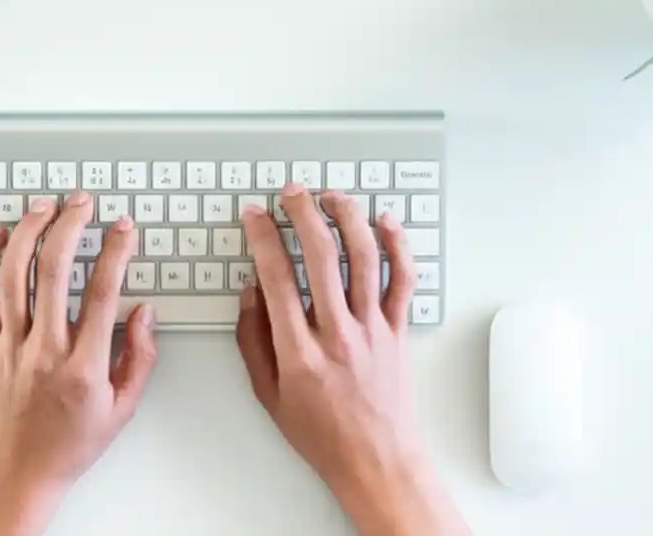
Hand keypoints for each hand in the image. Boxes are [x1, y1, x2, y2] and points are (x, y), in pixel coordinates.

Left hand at [0, 192, 157, 535]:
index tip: (124, 228)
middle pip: (55, 272)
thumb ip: (140, 358)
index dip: (116, 252)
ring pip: (14, 277)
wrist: (17, 473)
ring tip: (44, 207)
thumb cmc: (70, 445)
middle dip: (71, 227)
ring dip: (30, 233)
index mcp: (85, 367)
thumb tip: (143, 313)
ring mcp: (10, 348)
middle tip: (83, 204)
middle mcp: (45, 352)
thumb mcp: (123, 408)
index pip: (104, 294)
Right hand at [236, 185, 467, 535]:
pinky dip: (398, 246)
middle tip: (290, 193)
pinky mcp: (398, 330)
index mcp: (300, 352)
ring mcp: (373, 329)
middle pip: (321, 256)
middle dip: (302, 214)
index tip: (254, 215)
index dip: (262, 238)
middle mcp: (338, 334)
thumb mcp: (268, 394)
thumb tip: (250, 291)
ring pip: (364, 258)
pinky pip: (403, 280)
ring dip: (347, 218)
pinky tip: (385, 222)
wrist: (375, 459)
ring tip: (331, 197)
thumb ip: (253, 340)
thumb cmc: (320, 433)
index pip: (277, 278)